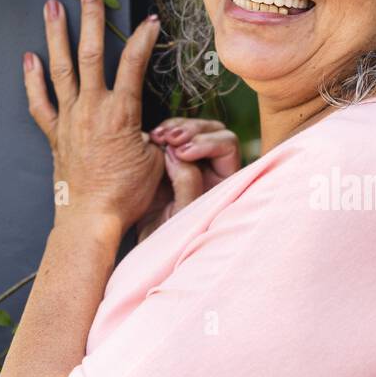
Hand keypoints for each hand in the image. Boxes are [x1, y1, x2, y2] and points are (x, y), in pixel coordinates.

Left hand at [23, 0, 165, 234]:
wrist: (91, 217)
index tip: (150, 21)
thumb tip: (160, 127)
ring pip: (62, 68)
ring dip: (57, 35)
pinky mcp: (55, 133)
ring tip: (52, 7)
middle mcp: (91, 109)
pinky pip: (40, 102)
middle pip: (91, 53)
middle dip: (91, 17)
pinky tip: (29, 58)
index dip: (143, 39)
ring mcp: (70, 119)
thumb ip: (156, 135)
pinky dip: (33, 79)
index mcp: (121, 113)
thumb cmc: (127, 194)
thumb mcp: (157, 161)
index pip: (133, 64)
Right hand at [135, 118, 241, 242]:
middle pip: (213, 131)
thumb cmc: (171, 238)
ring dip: (176, 128)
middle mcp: (212, 168)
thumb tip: (176, 152)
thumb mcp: (184, 214)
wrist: (147, 248)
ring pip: (192, 130)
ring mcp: (191, 162)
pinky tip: (152, 138)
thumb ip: (187, 182)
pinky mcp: (170, 161)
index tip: (183, 153)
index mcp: (224, 181)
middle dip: (192, 130)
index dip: (207, 142)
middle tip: (170, 138)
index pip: (228, 146)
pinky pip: (171, 137)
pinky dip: (162, 133)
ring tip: (158, 136)